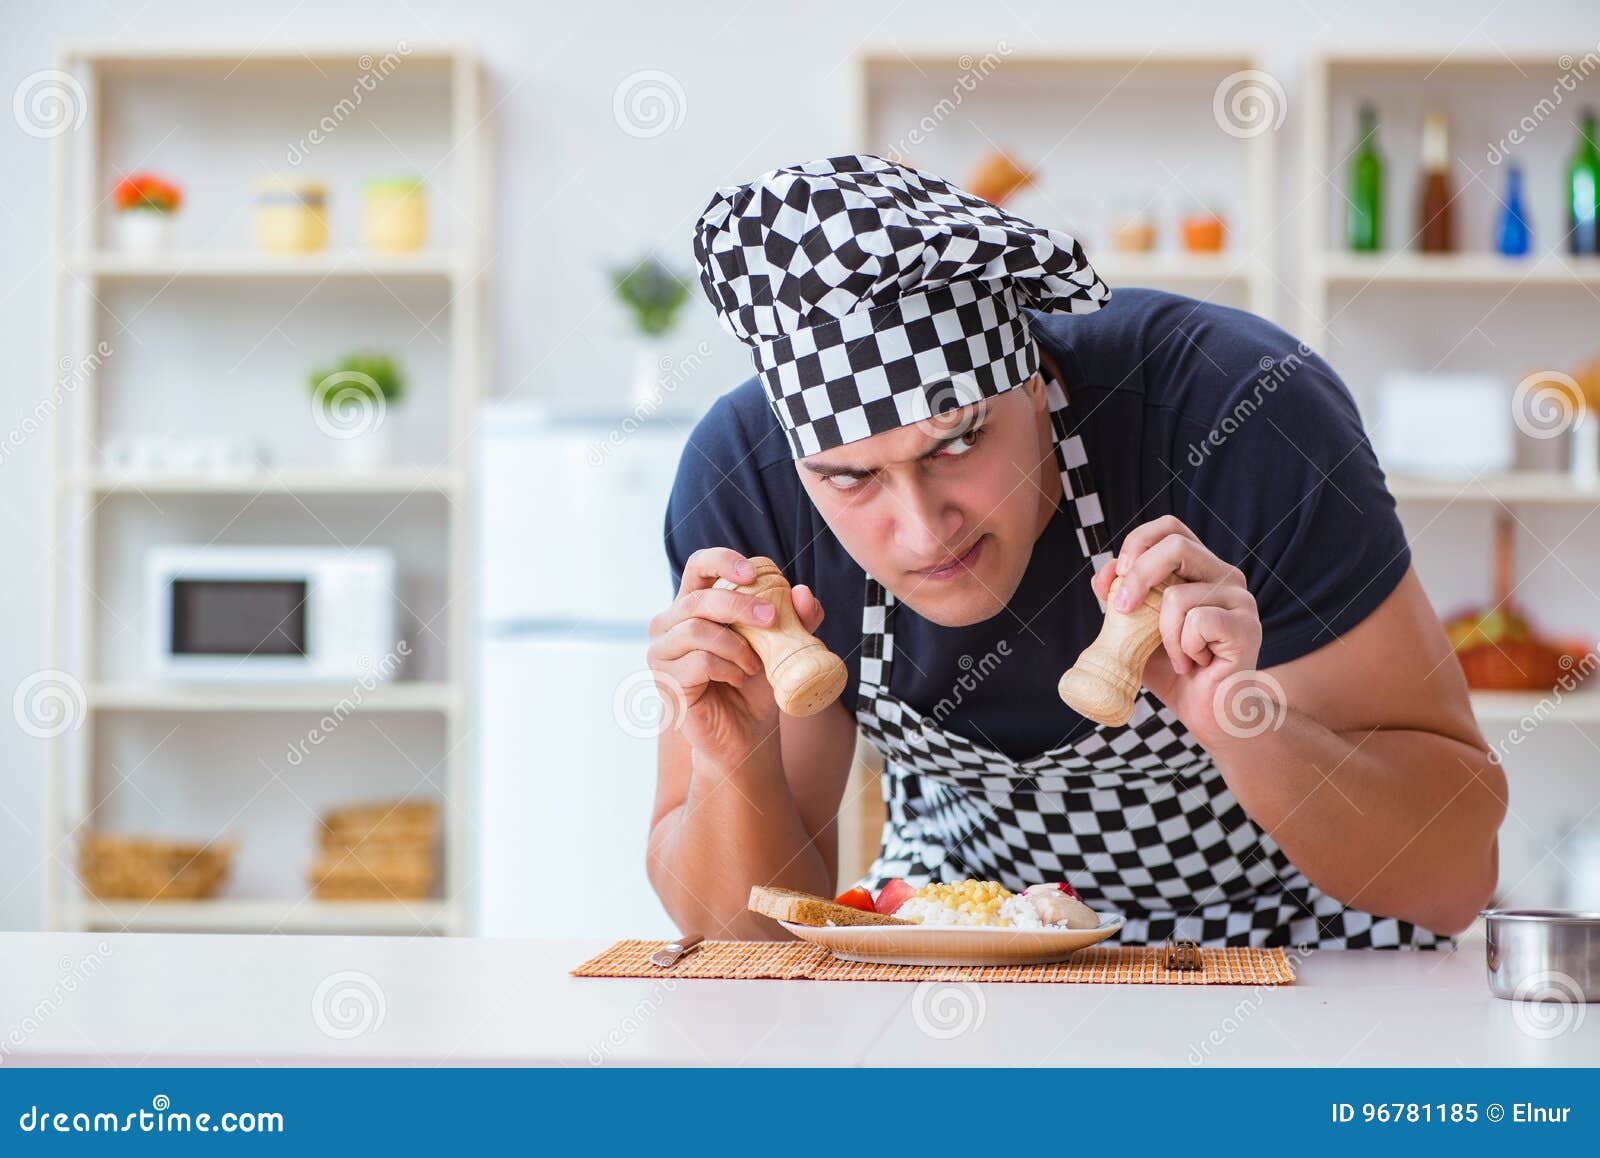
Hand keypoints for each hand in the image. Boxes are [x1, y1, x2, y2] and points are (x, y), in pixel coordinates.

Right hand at [646, 548, 825, 771]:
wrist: (746, 734)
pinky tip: (738, 679)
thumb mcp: (782, 647)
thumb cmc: (756, 686)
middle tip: (771, 619)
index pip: (698, 566)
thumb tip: (803, 594)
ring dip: (736, 645)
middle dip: (740, 606)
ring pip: (696, 629)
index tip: (751, 573)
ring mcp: (662, 652)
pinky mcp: (666, 680)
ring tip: (755, 665)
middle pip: (698, 599)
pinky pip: (698, 661)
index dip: (721, 561)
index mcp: (695, 605)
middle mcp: (670, 624)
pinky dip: (726, 668)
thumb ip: (797, 619)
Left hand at [1089, 515, 1267, 744]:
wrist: (1210, 713)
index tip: (1118, 572)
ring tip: (1179, 659)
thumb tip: (1104, 574)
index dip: (1139, 540)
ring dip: (1163, 635)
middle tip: (1122, 611)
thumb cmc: (1175, 672)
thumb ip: (1122, 601)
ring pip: (1179, 595)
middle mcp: (1225, 575)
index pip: (1171, 528)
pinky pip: (1197, 622)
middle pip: (1176, 546)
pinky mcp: (1247, 627)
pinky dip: (1184, 649)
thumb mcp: (1137, 631)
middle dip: (1138, 576)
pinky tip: (1196, 665)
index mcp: (1201, 569)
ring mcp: (1240, 599)